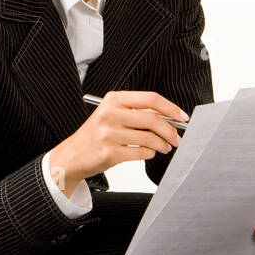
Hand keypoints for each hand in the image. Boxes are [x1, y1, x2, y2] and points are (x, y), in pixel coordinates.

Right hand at [49, 90, 186, 192]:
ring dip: (163, 145)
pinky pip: (142, 153)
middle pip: (153, 119)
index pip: (151, 99)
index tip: (183, 117)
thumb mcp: (113, 114)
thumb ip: (138, 112)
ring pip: (150, 138)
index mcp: (113, 99)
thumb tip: (171, 118)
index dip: (171, 108)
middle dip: (171, 131)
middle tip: (177, 138)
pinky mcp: (109, 153)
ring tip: (165, 147)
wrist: (72, 155)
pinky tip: (148, 152)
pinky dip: (150, 154)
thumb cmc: (98, 134)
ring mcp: (108, 134)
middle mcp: (109, 114)